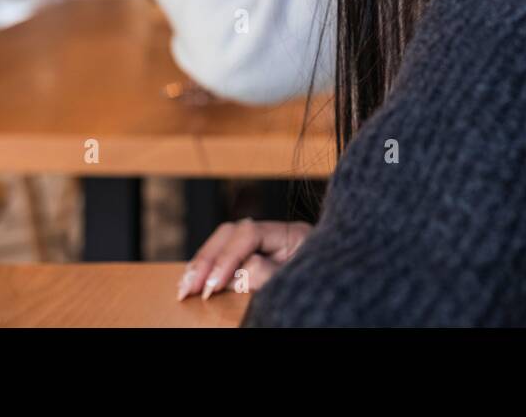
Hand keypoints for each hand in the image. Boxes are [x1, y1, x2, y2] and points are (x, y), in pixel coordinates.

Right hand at [180, 219, 312, 300]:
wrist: (340, 294)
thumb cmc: (320, 284)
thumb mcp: (294, 280)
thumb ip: (267, 273)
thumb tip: (238, 271)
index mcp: (292, 233)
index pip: (249, 233)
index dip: (226, 259)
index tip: (211, 286)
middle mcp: (277, 232)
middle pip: (231, 232)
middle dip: (206, 260)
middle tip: (189, 288)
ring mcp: (267, 243)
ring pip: (224, 240)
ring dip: (202, 262)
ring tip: (185, 286)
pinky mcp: (258, 256)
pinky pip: (227, 252)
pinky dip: (209, 266)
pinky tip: (195, 279)